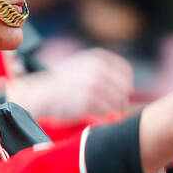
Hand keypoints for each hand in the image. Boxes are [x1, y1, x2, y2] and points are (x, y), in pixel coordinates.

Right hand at [4, 47, 133, 120]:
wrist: (42, 95)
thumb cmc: (62, 84)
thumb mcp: (81, 66)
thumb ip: (103, 71)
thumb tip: (131, 88)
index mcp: (96, 58)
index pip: (125, 70)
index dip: (127, 83)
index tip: (124, 92)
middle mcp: (97, 69)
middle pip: (124, 87)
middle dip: (121, 98)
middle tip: (116, 106)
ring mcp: (93, 85)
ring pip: (117, 101)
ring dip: (112, 108)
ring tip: (100, 109)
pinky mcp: (88, 101)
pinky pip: (107, 111)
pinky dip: (103, 114)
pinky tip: (92, 112)